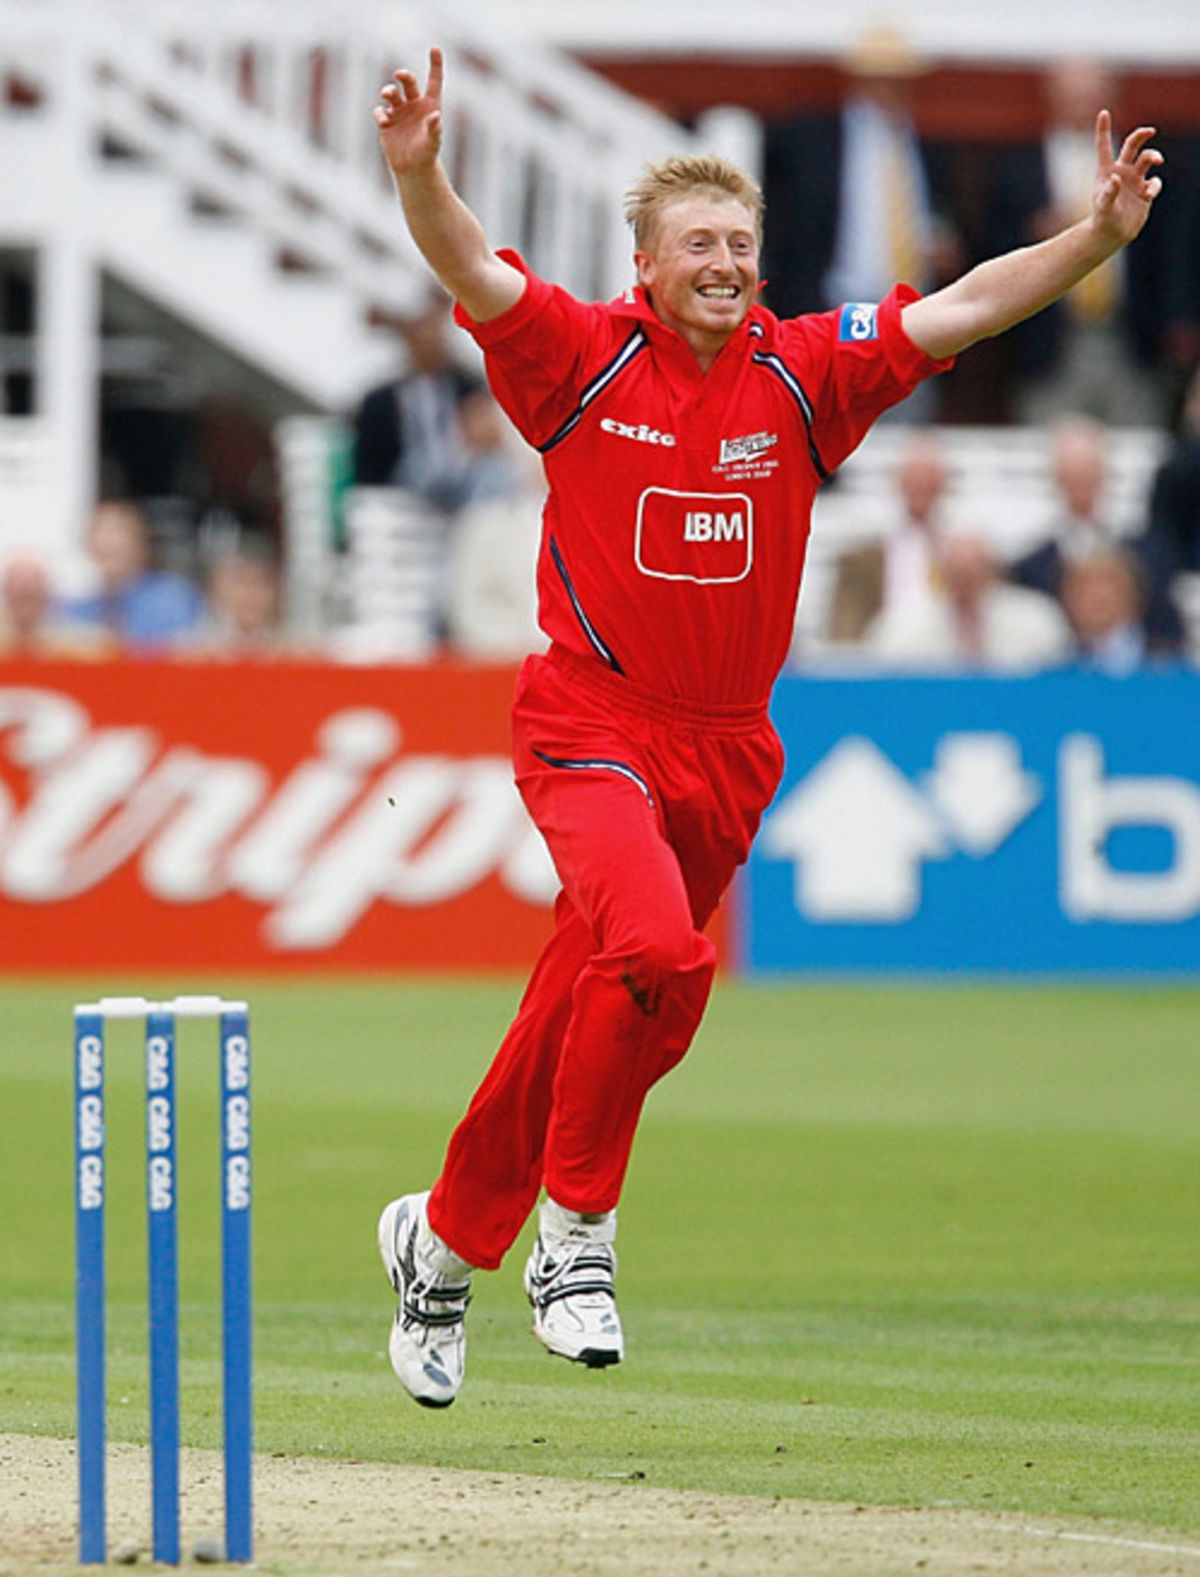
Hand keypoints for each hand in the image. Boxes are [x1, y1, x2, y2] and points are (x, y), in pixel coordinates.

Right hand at [374, 47, 443, 177]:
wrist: (412, 169)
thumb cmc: (427, 154)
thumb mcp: (433, 143)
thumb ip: (435, 129)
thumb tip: (435, 116)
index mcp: (429, 105)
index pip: (433, 81)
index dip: (435, 65)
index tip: (435, 48)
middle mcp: (414, 104)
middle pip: (408, 83)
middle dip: (403, 76)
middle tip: (399, 75)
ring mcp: (399, 111)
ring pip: (391, 94)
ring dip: (388, 91)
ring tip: (388, 95)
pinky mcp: (386, 122)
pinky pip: (380, 111)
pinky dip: (380, 113)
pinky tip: (384, 121)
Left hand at [1091, 111, 1163, 249]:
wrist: (1113, 234)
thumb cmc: (1103, 219)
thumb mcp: (1103, 207)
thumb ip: (1108, 193)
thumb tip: (1115, 179)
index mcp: (1106, 171)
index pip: (1104, 146)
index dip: (1103, 129)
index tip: (1103, 113)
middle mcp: (1121, 171)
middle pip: (1132, 145)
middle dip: (1141, 135)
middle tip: (1150, 131)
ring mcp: (1134, 179)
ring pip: (1147, 159)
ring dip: (1154, 156)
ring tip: (1157, 160)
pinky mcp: (1145, 190)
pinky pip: (1154, 182)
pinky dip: (1154, 186)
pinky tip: (1148, 194)